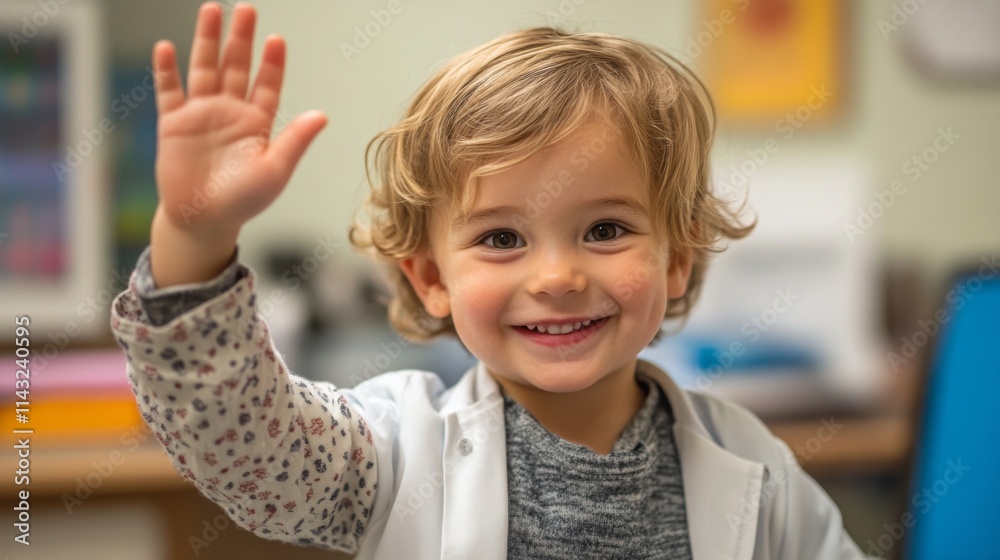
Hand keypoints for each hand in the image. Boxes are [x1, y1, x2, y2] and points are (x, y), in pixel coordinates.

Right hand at [152, 1, 326, 237]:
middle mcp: (230, 111)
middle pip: (236, 66)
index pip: (267, 84)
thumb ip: (295, 140)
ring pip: (204, 68)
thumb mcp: (274, 170)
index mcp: (257, 122)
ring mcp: (201, 114)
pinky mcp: (173, 123)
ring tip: (211, 10)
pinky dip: (166, 70)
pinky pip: (169, 91)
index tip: (277, 39)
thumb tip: (323, 115)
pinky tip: (167, 48)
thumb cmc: (243, 200)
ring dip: (207, 40)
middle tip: (246, 9)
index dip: (272, 62)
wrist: (204, 220)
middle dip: (241, 37)